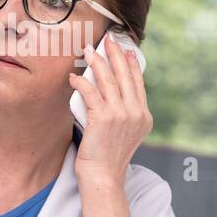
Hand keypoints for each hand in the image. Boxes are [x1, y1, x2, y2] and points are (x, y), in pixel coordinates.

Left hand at [69, 38, 151, 184]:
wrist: (103, 176)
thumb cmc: (106, 157)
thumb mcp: (121, 133)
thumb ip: (120, 115)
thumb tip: (105, 96)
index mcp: (143, 116)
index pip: (138, 84)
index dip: (131, 65)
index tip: (126, 50)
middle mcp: (136, 113)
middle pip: (126, 77)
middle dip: (116, 56)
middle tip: (109, 40)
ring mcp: (121, 115)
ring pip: (109, 82)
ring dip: (97, 63)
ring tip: (89, 50)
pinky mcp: (103, 118)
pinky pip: (91, 93)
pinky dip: (81, 83)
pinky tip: (74, 77)